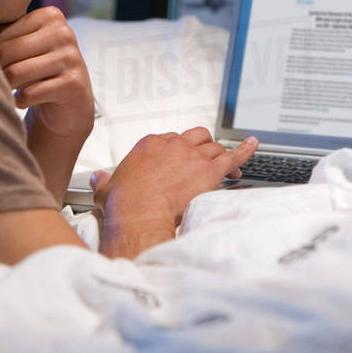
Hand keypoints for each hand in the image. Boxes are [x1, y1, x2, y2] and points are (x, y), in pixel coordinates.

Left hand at [0, 6, 93, 141]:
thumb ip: (0, 34)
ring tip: (3, 89)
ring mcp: (71, 59)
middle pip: (6, 52)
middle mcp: (63, 33)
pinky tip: (21, 100)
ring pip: (16, 74)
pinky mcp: (72, 85)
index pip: (1, 32)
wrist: (71, 101)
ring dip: (3, 86)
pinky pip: (29, 94)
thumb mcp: (24, 46)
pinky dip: (18, 101)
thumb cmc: (39, 68)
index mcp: (49, 16)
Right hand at [91, 128, 257, 255]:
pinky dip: (245, 151)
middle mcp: (173, 145)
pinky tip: (253, 145)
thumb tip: (98, 179)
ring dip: (220, 157)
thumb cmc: (125, 204)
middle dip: (201, 147)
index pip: (170, 140)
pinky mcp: (210, 170)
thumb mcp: (106, 190)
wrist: (140, 215)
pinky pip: (233, 156)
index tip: (178, 162)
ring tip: (227, 167)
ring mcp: (193, 156)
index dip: (177, 152)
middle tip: (203, 161)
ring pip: (214, 148)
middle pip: (195, 137)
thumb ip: (104, 181)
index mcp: (150, 145)